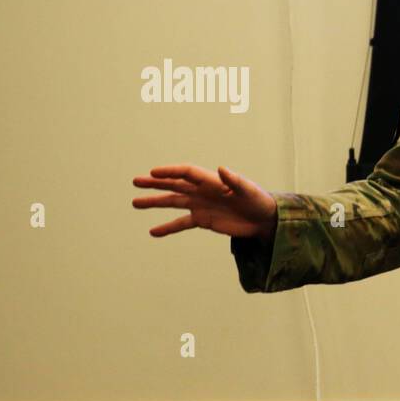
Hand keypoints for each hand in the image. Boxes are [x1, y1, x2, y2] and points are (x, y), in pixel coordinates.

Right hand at [132, 164, 277, 239]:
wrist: (264, 220)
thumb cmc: (259, 200)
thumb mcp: (249, 190)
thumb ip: (234, 181)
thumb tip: (221, 169)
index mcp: (211, 181)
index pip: (186, 173)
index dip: (169, 172)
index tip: (152, 173)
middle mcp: (202, 191)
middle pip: (174, 184)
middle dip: (155, 183)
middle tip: (136, 181)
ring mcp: (200, 205)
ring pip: (173, 202)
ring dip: (155, 202)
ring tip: (135, 203)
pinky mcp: (202, 219)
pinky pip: (181, 223)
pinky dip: (167, 227)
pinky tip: (153, 232)